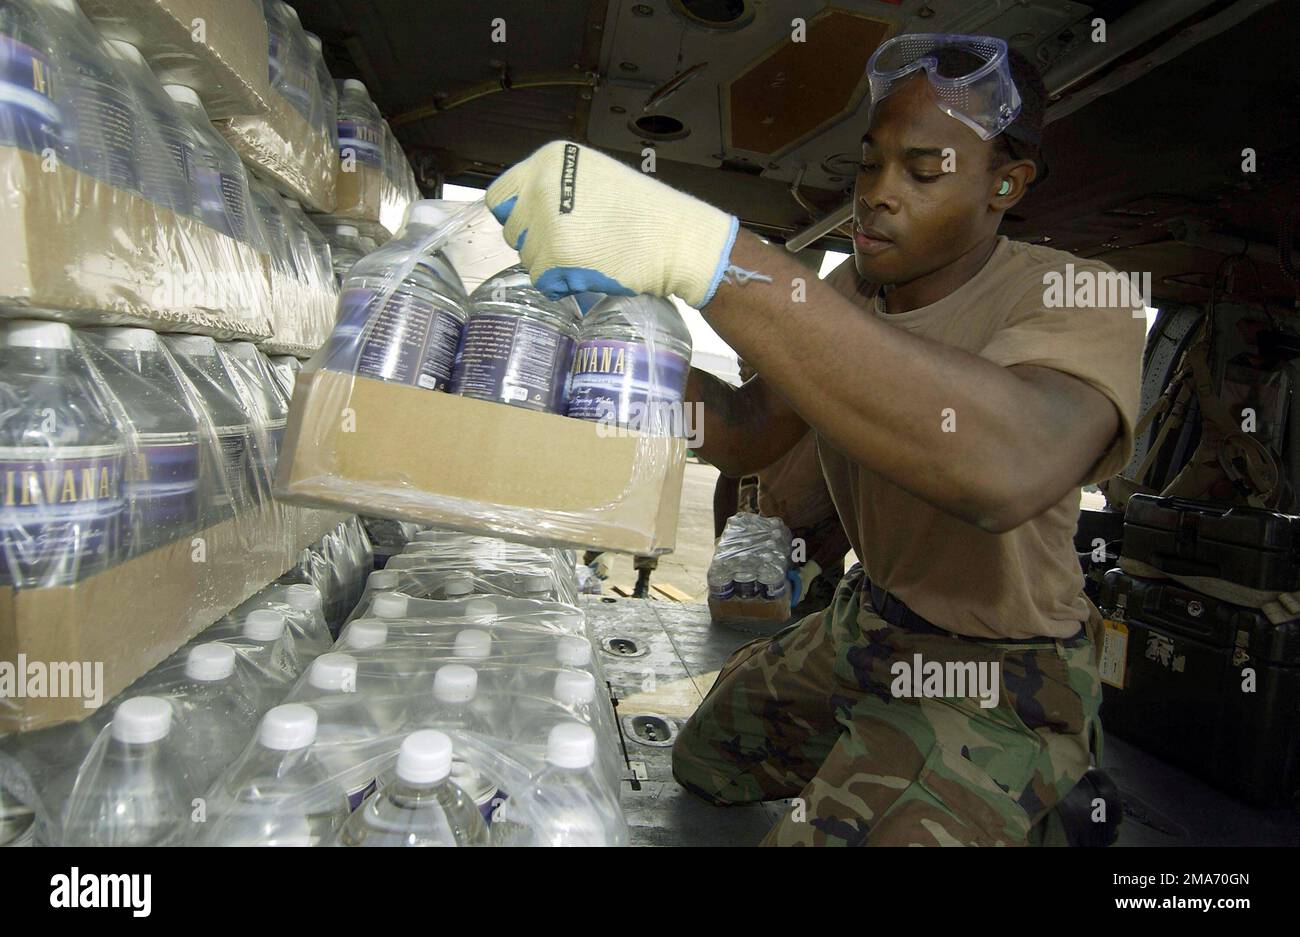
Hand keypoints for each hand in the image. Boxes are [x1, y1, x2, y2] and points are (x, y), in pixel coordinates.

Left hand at [485, 140, 738, 306]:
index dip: (516, 215)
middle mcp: (541, 188)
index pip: (500, 195)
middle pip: (512, 229)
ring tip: (587, 255)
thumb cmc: (643, 211)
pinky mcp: (555, 258)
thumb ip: (554, 186)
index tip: (536, 225)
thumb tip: (525, 209)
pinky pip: (542, 281)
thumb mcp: (592, 176)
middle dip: (535, 242)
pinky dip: (561, 284)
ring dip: (550, 265)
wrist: (674, 238)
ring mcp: (546, 223)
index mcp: (549, 161)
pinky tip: (588, 271)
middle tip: (573, 243)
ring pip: (527, 258)